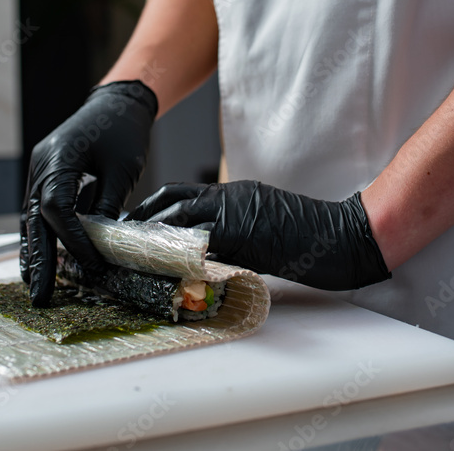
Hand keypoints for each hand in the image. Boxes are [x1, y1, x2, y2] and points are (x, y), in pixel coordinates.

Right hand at [21, 80, 157, 304]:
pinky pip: (39, 210)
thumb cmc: (123, 130)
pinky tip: (42, 260)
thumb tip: (98, 243)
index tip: (91, 265)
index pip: (57, 208)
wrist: (117, 103)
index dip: (72, 239)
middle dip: (40, 259)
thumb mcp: (122, 169)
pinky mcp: (46, 176)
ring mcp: (39, 170)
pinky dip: (42, 235)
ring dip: (35, 252)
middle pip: (35, 219)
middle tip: (41, 295)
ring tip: (36, 285)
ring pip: (31, 218)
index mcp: (58, 158)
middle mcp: (41, 166)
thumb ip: (106, 204)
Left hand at [126, 180, 390, 289]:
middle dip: (140, 218)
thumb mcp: (261, 220)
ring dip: (149, 232)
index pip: (179, 196)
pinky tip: (155, 260)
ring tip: (124, 247)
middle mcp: (227, 198)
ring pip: (178, 217)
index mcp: (231, 194)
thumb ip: (230, 229)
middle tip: (115, 235)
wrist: (338, 235)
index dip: (151, 208)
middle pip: (170, 202)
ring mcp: (234, 212)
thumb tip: (202, 248)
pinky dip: (175, 248)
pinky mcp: (241, 230)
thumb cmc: (305, 232)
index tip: (130, 223)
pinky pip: (198, 238)